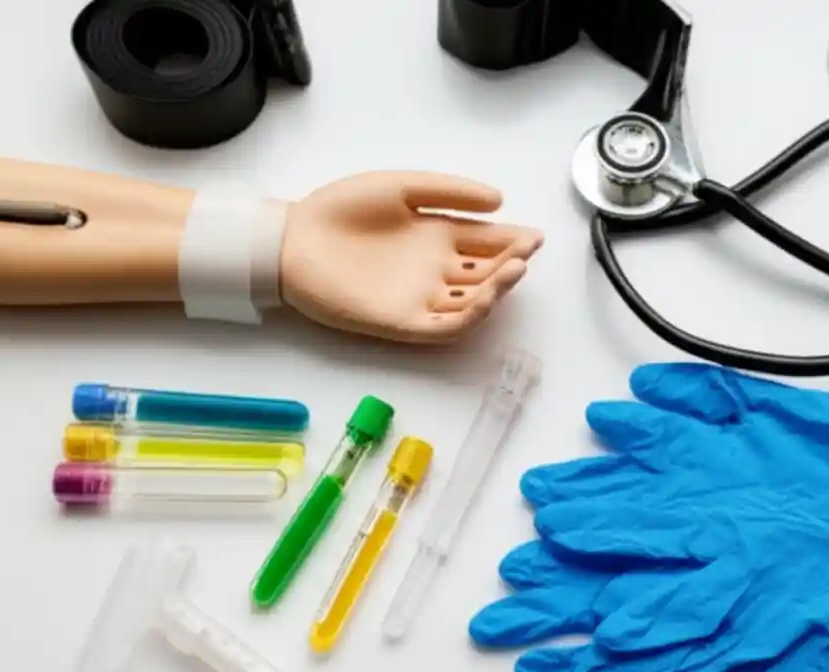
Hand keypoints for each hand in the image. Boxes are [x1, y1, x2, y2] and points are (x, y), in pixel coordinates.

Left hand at [280, 171, 542, 342]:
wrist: (292, 239)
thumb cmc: (341, 209)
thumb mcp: (401, 187)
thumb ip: (448, 192)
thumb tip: (499, 200)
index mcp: (437, 237)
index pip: (487, 243)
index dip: (514, 240)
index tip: (536, 235)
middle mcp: (435, 270)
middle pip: (486, 273)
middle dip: (512, 263)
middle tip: (528, 251)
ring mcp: (421, 298)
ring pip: (472, 302)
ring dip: (499, 290)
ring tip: (514, 268)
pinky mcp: (403, 323)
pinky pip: (444, 326)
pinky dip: (469, 316)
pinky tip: (484, 297)